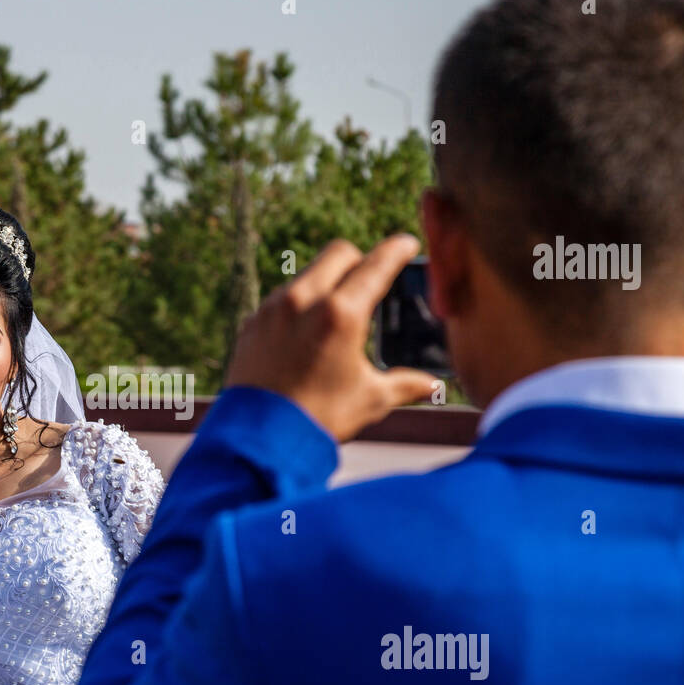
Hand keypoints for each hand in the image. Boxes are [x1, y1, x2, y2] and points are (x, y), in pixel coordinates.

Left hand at [224, 235, 439, 441]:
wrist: (259, 441)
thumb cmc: (318, 419)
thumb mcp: (369, 400)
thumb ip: (404, 385)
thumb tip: (432, 386)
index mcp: (340, 314)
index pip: (376, 264)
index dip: (396, 250)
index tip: (406, 244)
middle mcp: (302, 300)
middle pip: (338, 253)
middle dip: (359, 259)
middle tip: (371, 277)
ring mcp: (272, 309)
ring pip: (306, 275)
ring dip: (326, 281)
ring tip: (337, 310)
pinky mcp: (251, 324)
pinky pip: (280, 299)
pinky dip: (298, 305)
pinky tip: (304, 331)